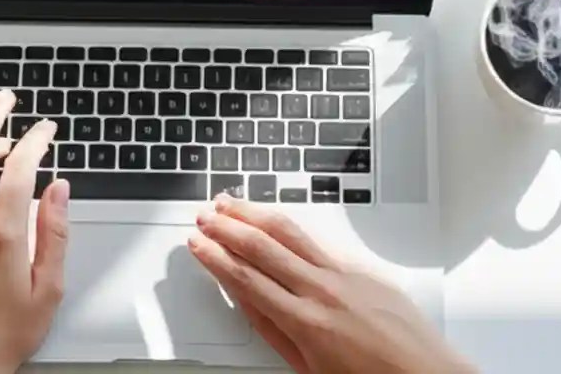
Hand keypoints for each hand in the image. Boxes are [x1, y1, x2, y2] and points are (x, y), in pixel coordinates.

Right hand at [190, 194, 474, 373]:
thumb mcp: (308, 368)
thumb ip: (275, 332)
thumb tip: (247, 302)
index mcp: (305, 322)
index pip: (247, 279)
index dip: (216, 257)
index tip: (197, 242)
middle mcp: (324, 290)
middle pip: (263, 247)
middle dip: (228, 227)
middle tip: (205, 215)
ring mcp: (346, 274)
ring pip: (291, 233)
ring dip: (256, 214)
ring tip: (232, 203)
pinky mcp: (364, 268)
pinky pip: (318, 240)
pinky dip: (290, 226)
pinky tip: (277, 219)